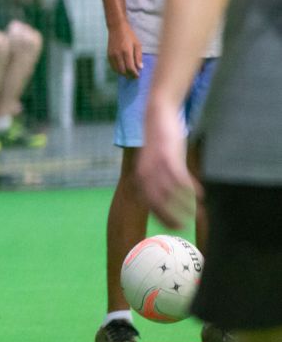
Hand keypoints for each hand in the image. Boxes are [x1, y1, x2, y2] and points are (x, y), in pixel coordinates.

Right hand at [107, 23, 142, 77]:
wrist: (116, 28)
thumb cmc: (129, 35)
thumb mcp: (137, 44)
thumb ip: (138, 57)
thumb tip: (140, 68)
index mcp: (126, 52)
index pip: (130, 68)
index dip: (134, 74)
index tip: (138, 76)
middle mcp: (118, 55)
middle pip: (123, 71)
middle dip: (129, 75)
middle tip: (133, 76)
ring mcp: (112, 55)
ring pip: (117, 70)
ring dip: (123, 73)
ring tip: (128, 73)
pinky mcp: (108, 55)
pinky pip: (112, 66)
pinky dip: (117, 69)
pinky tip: (122, 68)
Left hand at [139, 97, 199, 228]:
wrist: (157, 114)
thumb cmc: (157, 140)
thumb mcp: (152, 161)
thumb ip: (155, 177)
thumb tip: (163, 197)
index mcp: (140, 174)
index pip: (148, 202)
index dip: (160, 217)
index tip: (172, 227)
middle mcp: (146, 172)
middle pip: (157, 202)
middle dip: (170, 217)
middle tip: (184, 227)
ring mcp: (157, 164)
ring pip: (170, 193)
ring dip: (185, 206)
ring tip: (197, 214)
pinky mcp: (169, 156)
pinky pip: (180, 178)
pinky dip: (190, 188)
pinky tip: (200, 195)